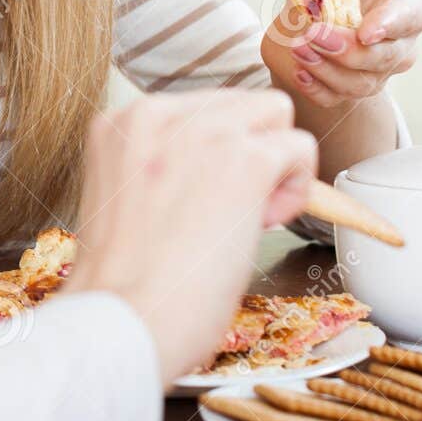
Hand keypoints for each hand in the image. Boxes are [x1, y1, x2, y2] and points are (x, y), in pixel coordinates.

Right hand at [64, 90, 315, 383]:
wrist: (122, 318)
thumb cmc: (123, 281)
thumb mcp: (126, 194)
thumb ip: (163, 162)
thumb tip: (215, 163)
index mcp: (122, 120)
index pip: (198, 108)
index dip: (212, 153)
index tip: (199, 198)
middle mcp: (157, 112)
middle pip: (239, 102)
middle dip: (247, 149)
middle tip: (225, 210)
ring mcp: (203, 132)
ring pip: (276, 113)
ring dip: (274, 162)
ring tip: (245, 217)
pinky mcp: (244, 160)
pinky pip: (299, 149)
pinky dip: (295, 190)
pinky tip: (260, 225)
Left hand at [262, 0, 421, 108]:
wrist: (320, 19)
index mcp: (407, 4)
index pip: (413, 14)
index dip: (394, 23)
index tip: (367, 29)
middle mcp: (401, 42)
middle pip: (386, 56)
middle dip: (347, 49)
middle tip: (312, 34)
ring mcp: (380, 72)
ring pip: (362, 82)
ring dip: (328, 69)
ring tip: (298, 48)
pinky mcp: (355, 90)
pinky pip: (340, 98)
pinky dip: (318, 87)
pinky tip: (300, 69)